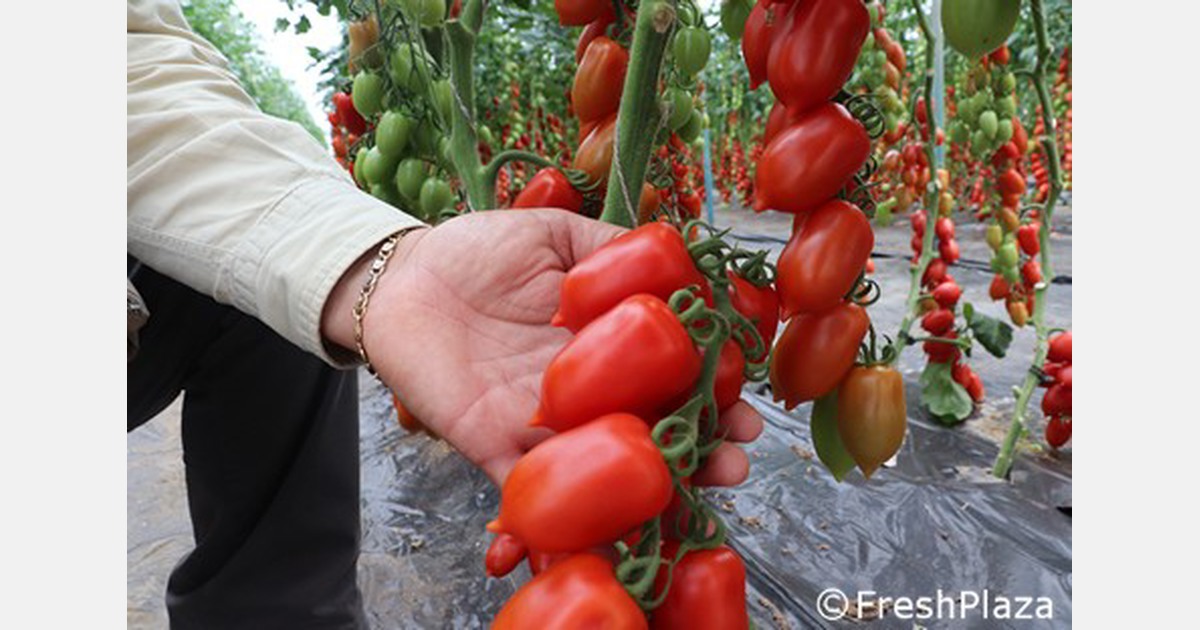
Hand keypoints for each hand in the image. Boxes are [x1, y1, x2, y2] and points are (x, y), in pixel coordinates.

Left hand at [324, 209, 762, 484]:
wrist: (402, 276)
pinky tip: (616, 528)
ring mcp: (544, 425)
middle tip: (737, 456)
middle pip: (651, 427)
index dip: (711, 386)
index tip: (743, 396)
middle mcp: (583, 391)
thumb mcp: (558, 236)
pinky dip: (567, 518)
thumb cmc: (477, 249)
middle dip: (701, 445)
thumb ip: (616, 251)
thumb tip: (685, 270)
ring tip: (702, 487)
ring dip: (656, 486)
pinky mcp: (498, 449)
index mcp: (603, 342)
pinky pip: (534, 493)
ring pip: (608, 465)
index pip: (668, 373)